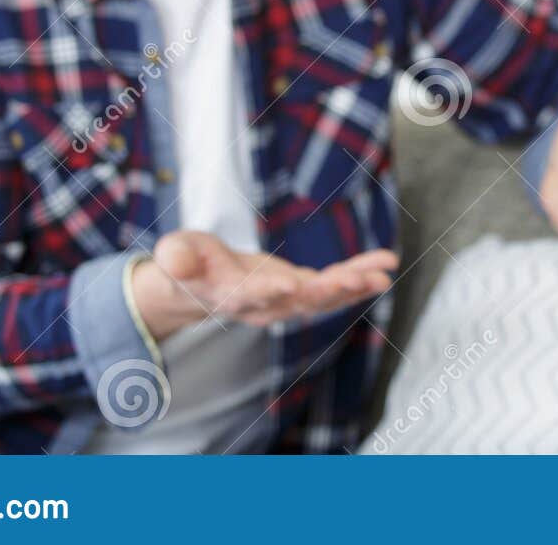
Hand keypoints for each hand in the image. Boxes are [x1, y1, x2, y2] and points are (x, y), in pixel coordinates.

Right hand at [131, 230, 399, 339]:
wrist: (201, 286)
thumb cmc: (186, 265)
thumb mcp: (175, 255)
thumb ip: (176, 258)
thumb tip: (173, 260)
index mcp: (228, 295)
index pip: (248, 296)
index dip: (268, 290)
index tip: (289, 284)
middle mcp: (263, 304)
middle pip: (296, 301)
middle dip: (326, 291)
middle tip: (354, 280)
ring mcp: (285, 300)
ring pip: (322, 297)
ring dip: (353, 286)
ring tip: (382, 275)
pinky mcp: (301, 290)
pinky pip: (334, 285)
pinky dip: (359, 277)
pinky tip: (384, 266)